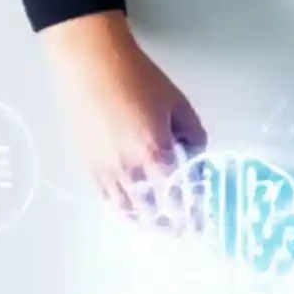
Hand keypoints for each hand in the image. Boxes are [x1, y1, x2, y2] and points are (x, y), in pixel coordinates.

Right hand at [44, 12, 207, 224]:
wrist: (91, 64)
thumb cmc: (138, 78)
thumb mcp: (178, 103)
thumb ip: (194, 134)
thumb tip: (196, 157)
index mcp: (156, 152)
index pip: (180, 196)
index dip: (194, 212)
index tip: (203, 220)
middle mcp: (130, 168)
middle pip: (155, 210)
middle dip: (173, 224)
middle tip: (185, 229)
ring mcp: (107, 170)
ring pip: (130, 209)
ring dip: (148, 221)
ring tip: (161, 226)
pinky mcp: (90, 166)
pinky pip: (109, 198)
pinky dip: (124, 209)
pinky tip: (134, 212)